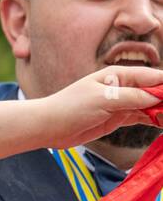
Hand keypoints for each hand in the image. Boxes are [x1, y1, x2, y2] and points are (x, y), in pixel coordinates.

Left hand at [38, 65, 162, 147]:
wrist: (49, 126)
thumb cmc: (71, 107)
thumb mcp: (103, 99)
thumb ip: (132, 97)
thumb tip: (158, 97)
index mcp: (118, 75)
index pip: (152, 77)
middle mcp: (122, 87)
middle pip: (154, 91)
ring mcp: (121, 103)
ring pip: (150, 105)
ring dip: (162, 111)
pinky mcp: (117, 118)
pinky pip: (141, 117)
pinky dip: (153, 120)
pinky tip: (161, 124)